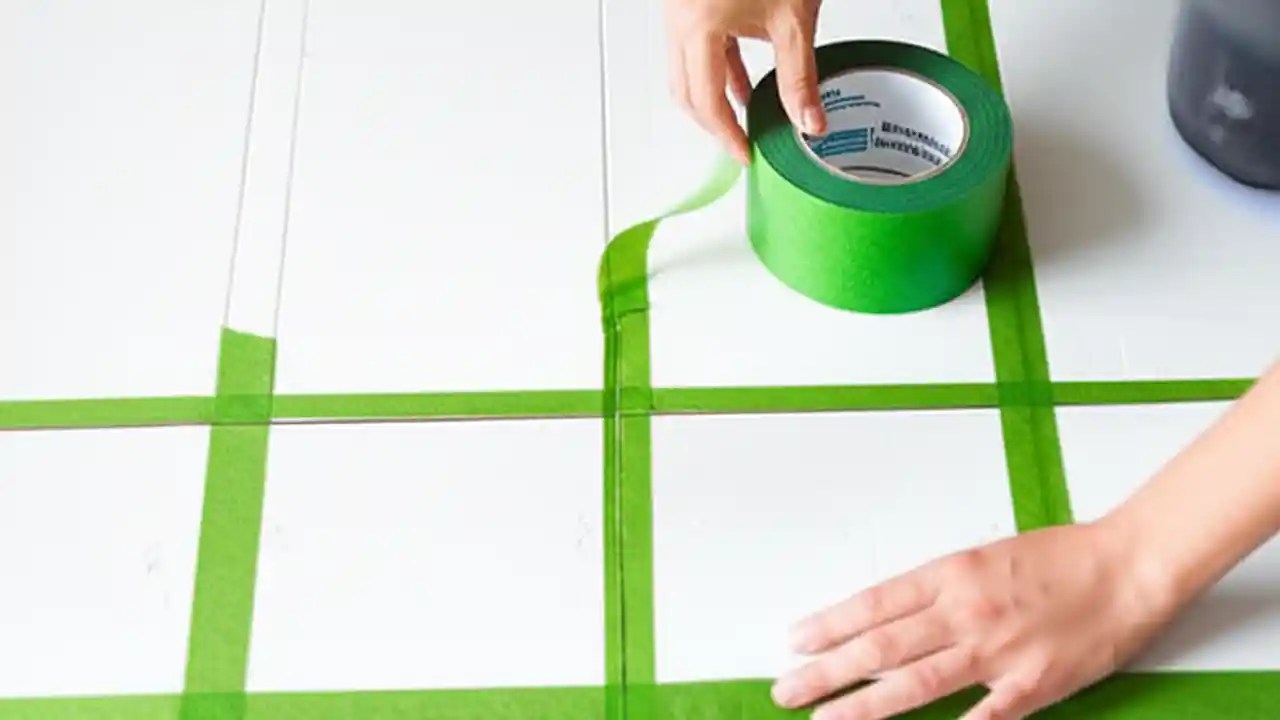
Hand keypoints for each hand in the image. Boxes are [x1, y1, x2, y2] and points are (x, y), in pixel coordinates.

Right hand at [664, 0, 825, 163]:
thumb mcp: (792, 19)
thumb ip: (799, 76)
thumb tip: (809, 122)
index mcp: (700, 25)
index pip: (706, 100)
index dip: (727, 134)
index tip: (745, 154)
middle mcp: (680, 19)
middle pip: (687, 92)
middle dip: (714, 124)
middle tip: (741, 144)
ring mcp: (679, 11)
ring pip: (686, 73)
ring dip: (713, 100)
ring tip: (743, 121)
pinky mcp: (690, 5)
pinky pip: (694, 50)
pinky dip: (716, 73)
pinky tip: (740, 87)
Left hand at [770, 521, 1177, 719]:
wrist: (1127, 566)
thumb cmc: (1058, 558)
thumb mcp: (984, 558)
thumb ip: (938, 591)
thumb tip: (885, 618)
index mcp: (952, 575)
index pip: (875, 604)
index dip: (831, 625)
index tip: (796, 641)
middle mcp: (966, 612)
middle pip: (882, 646)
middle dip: (828, 672)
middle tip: (786, 689)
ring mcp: (998, 652)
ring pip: (916, 683)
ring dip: (863, 706)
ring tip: (824, 719)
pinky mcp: (1033, 685)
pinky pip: (983, 717)